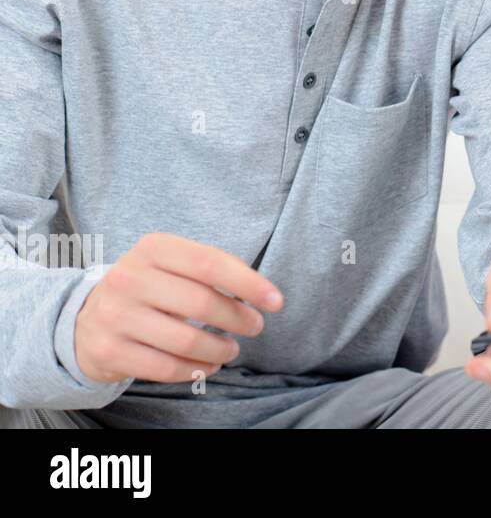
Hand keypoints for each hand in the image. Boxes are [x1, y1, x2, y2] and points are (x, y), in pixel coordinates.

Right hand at [74, 233, 283, 384]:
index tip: (276, 302)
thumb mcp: (174, 265)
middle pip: (202, 303)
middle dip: (239, 319)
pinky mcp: (108, 351)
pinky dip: (196, 369)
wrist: (87, 319)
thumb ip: (214, 269)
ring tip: (232, 349)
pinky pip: (166, 368)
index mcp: (152, 248)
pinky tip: (209, 365)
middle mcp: (129, 278)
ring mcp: (114, 315)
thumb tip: (262, 292)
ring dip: (220, 349)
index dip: (249, 284)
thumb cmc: (150, 288)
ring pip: (186, 340)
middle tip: (255, 326)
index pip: (210, 263)